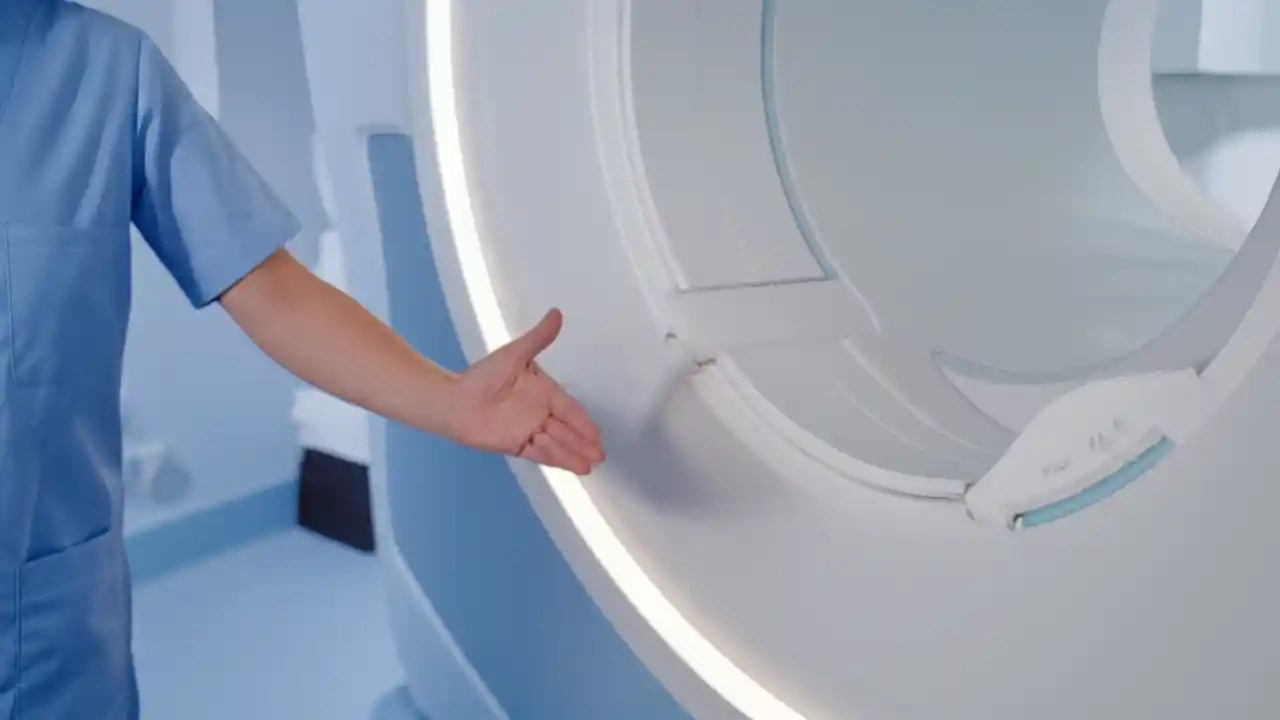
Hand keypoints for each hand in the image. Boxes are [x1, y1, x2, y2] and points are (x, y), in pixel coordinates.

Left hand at [449, 309, 605, 474]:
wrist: (455, 401)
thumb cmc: (484, 376)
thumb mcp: (514, 354)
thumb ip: (538, 338)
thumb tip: (556, 312)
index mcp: (544, 392)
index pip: (570, 409)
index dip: (584, 423)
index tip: (597, 435)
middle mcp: (541, 413)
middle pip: (568, 430)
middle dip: (584, 443)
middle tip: (601, 455)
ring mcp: (531, 431)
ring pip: (557, 444)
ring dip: (573, 454)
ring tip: (589, 467)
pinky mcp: (518, 446)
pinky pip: (540, 454)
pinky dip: (556, 458)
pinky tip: (571, 466)